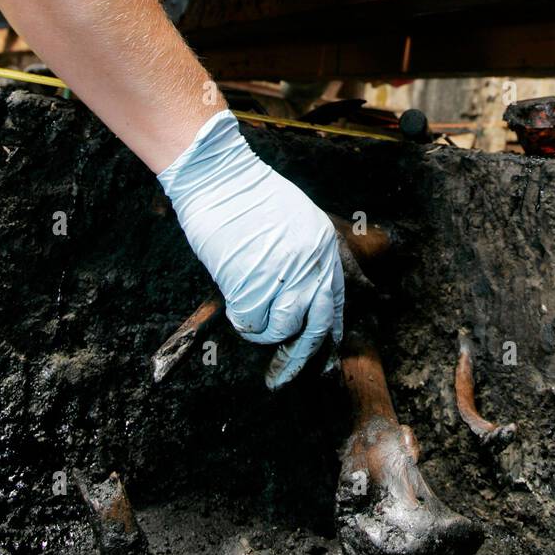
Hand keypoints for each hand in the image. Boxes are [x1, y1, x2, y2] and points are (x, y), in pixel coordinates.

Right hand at [157, 109, 343, 388]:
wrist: (219, 177)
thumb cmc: (248, 196)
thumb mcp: (297, 220)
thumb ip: (307, 256)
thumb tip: (305, 296)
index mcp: (324, 246)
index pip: (336, 302)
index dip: (328, 333)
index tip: (322, 354)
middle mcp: (311, 262)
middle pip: (316, 326)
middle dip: (301, 357)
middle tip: (282, 378)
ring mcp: (283, 273)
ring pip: (282, 328)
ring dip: (264, 334)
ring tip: (250, 320)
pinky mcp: (252, 281)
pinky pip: (251, 322)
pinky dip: (242, 322)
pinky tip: (234, 305)